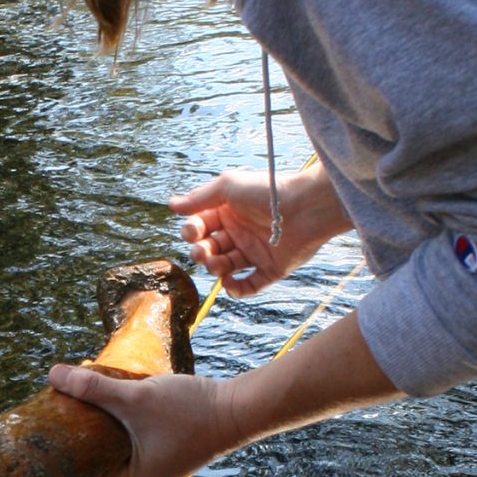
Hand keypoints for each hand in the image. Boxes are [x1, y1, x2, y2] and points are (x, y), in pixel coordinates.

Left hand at [47, 364, 237, 476]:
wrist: (237, 410)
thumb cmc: (190, 412)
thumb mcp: (136, 398)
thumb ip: (94, 388)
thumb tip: (53, 375)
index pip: (74, 469)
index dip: (59, 440)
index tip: (45, 414)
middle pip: (88, 458)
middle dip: (75, 428)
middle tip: (56, 400)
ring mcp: (143, 474)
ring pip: (104, 446)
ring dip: (94, 421)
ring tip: (75, 396)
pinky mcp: (152, 457)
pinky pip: (121, 440)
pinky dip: (113, 421)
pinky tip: (102, 397)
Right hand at [170, 168, 349, 296]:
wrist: (305, 208)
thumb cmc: (266, 192)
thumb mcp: (228, 186)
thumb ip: (199, 197)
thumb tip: (172, 205)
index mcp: (228, 213)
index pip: (201, 227)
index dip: (192, 232)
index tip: (193, 232)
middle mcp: (240, 233)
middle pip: (210, 249)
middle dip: (201, 252)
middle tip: (203, 251)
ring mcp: (255, 253)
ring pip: (225, 267)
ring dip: (214, 268)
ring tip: (215, 263)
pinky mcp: (271, 270)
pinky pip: (249, 285)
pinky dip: (237, 289)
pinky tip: (229, 284)